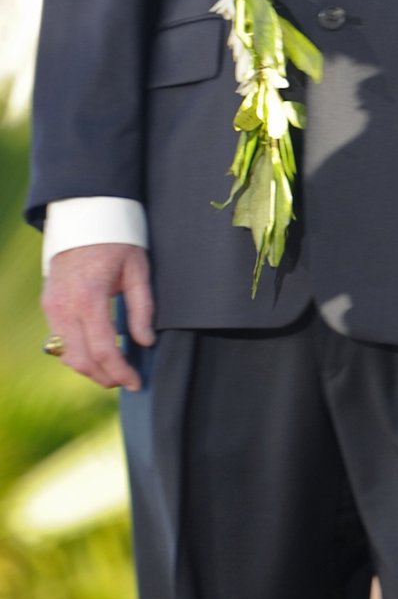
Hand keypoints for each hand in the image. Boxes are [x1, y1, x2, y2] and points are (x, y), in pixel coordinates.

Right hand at [42, 243, 154, 390]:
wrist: (84, 216)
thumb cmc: (117, 240)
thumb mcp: (138, 269)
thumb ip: (142, 308)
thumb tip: (146, 342)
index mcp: (90, 297)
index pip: (103, 350)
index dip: (121, 372)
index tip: (136, 382)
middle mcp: (65, 306)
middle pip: (82, 360)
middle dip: (105, 377)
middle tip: (127, 381)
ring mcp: (52, 306)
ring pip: (66, 355)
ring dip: (89, 368)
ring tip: (114, 370)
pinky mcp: (49, 304)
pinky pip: (60, 340)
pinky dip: (77, 353)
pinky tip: (97, 353)